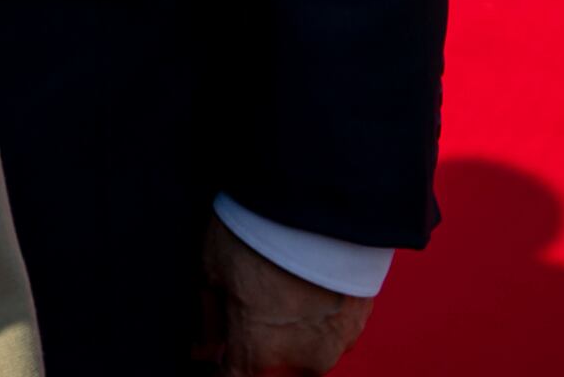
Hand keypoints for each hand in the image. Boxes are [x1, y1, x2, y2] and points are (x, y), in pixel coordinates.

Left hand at [201, 216, 374, 372]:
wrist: (324, 202)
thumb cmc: (261, 233)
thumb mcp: (212, 269)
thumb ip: (207, 318)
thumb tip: (201, 348)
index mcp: (259, 350)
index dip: (217, 366)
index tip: (210, 353)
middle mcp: (303, 358)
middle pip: (270, 360)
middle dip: (254, 337)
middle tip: (245, 295)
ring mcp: (338, 342)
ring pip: (302, 344)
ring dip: (289, 323)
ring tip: (278, 279)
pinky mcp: (362, 320)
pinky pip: (330, 326)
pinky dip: (316, 310)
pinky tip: (304, 279)